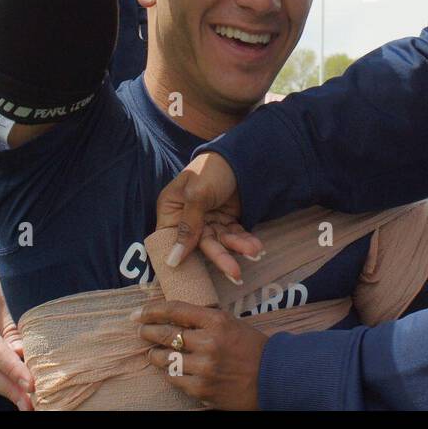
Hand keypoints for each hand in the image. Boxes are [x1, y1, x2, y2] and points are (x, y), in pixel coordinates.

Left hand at [136, 301, 267, 409]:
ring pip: (164, 359)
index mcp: (217, 321)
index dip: (152, 310)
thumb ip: (205, 319)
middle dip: (147, 331)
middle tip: (141, 330)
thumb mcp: (231, 323)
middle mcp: (208, 343)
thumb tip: (175, 315)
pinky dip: (168, 372)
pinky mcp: (202, 389)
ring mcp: (204, 368)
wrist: (274, 377)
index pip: (175, 310)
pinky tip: (168, 369)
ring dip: (155, 354)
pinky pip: (173, 379)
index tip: (140, 312)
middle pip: (165, 334)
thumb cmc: (253, 348)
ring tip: (153, 352)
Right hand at [156, 152, 261, 282]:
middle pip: (201, 244)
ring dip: (237, 248)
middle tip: (236, 273)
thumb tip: (172, 259)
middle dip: (220, 257)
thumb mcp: (197, 194)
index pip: (171, 239)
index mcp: (172, 209)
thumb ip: (188, 226)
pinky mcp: (226, 219)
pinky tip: (256, 246)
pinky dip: (245, 241)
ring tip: (254, 251)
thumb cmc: (211, 169)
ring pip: (221, 242)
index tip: (191, 274)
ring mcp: (208, 219)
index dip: (180, 256)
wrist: (241, 154)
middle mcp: (187, 217)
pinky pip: (234, 235)